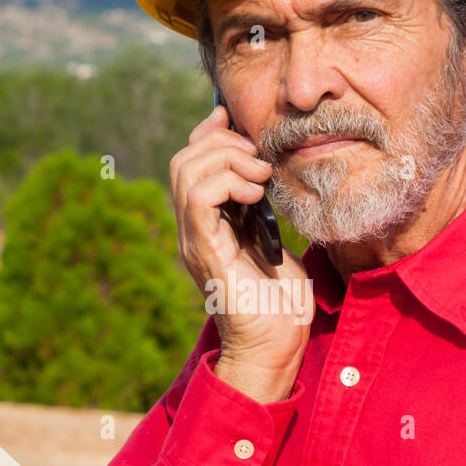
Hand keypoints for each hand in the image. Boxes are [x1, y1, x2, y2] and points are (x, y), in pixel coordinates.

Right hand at [170, 105, 313, 387]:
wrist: (277, 345)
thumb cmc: (281, 303)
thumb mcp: (276, 242)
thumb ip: (266, 212)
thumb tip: (272, 178)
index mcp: (208, 224)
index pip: (190, 162)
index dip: (209, 134)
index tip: (235, 121)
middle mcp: (193, 229)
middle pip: (183, 160)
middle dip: (222, 143)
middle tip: (259, 156)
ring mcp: (195, 240)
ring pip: (186, 172)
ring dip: (228, 160)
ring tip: (261, 174)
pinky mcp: (204, 251)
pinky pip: (198, 198)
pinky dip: (228, 182)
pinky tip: (256, 194)